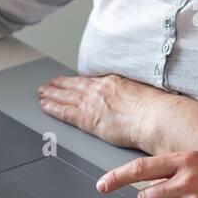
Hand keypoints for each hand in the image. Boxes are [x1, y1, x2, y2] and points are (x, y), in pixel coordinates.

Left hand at [37, 73, 164, 149]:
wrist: (153, 117)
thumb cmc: (155, 108)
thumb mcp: (143, 91)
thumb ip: (131, 92)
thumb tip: (133, 97)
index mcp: (113, 81)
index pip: (91, 80)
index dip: (78, 80)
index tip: (72, 79)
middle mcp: (99, 89)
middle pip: (75, 85)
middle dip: (61, 84)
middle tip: (49, 83)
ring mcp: (92, 103)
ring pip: (66, 97)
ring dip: (52, 94)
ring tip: (42, 92)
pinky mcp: (87, 119)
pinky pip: (65, 112)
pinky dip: (53, 108)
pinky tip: (45, 106)